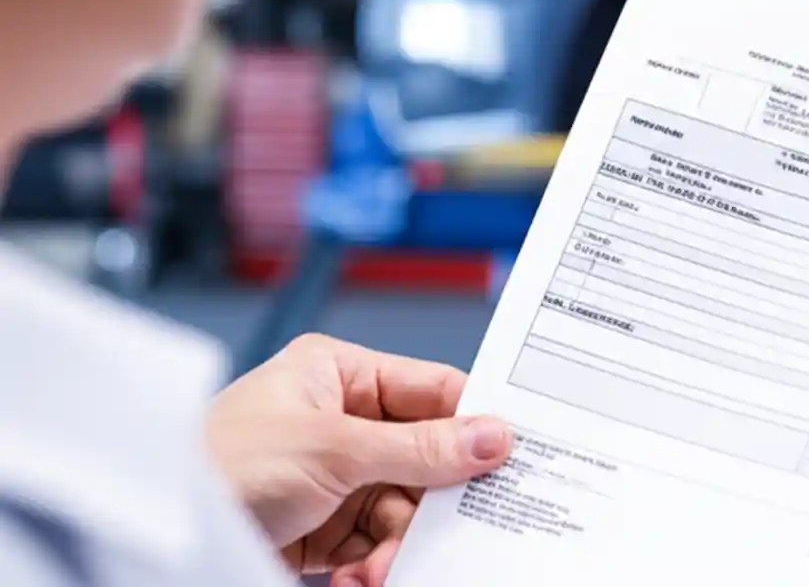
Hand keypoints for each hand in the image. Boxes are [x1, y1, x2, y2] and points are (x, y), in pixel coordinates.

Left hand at [206, 334, 512, 586]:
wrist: (165, 529)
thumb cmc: (222, 461)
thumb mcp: (334, 449)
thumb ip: (419, 447)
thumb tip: (492, 437)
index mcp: (340, 374)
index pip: (429, 389)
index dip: (472, 419)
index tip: (513, 450)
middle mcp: (342, 420)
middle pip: (425, 457)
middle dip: (432, 500)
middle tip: (458, 527)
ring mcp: (336, 475)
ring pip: (406, 508)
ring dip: (401, 543)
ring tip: (384, 567)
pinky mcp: (325, 526)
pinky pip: (377, 542)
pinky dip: (376, 565)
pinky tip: (361, 578)